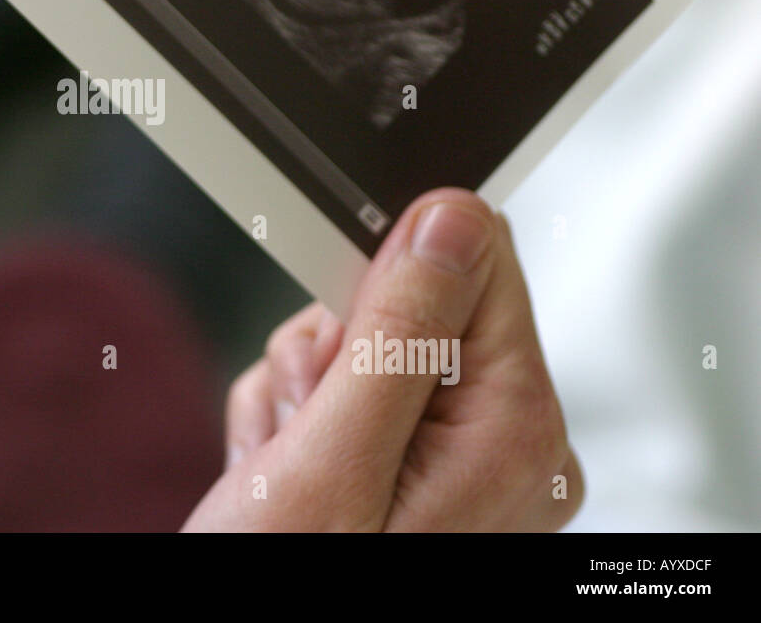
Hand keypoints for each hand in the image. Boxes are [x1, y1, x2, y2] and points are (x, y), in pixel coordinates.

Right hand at [184, 188, 582, 530]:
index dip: (384, 279)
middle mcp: (503, 440)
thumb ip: (400, 330)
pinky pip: (340, 384)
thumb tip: (452, 219)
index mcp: (513, 428)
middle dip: (329, 349)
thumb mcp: (332, 459)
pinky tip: (284, 472)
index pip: (473, 257)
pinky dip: (294, 418)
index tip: (336, 340)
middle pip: (406, 301)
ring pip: (358, 340)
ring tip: (284, 465)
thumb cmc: (291, 579)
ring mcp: (457, 456)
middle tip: (304, 428)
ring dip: (299, 389)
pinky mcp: (410, 463)